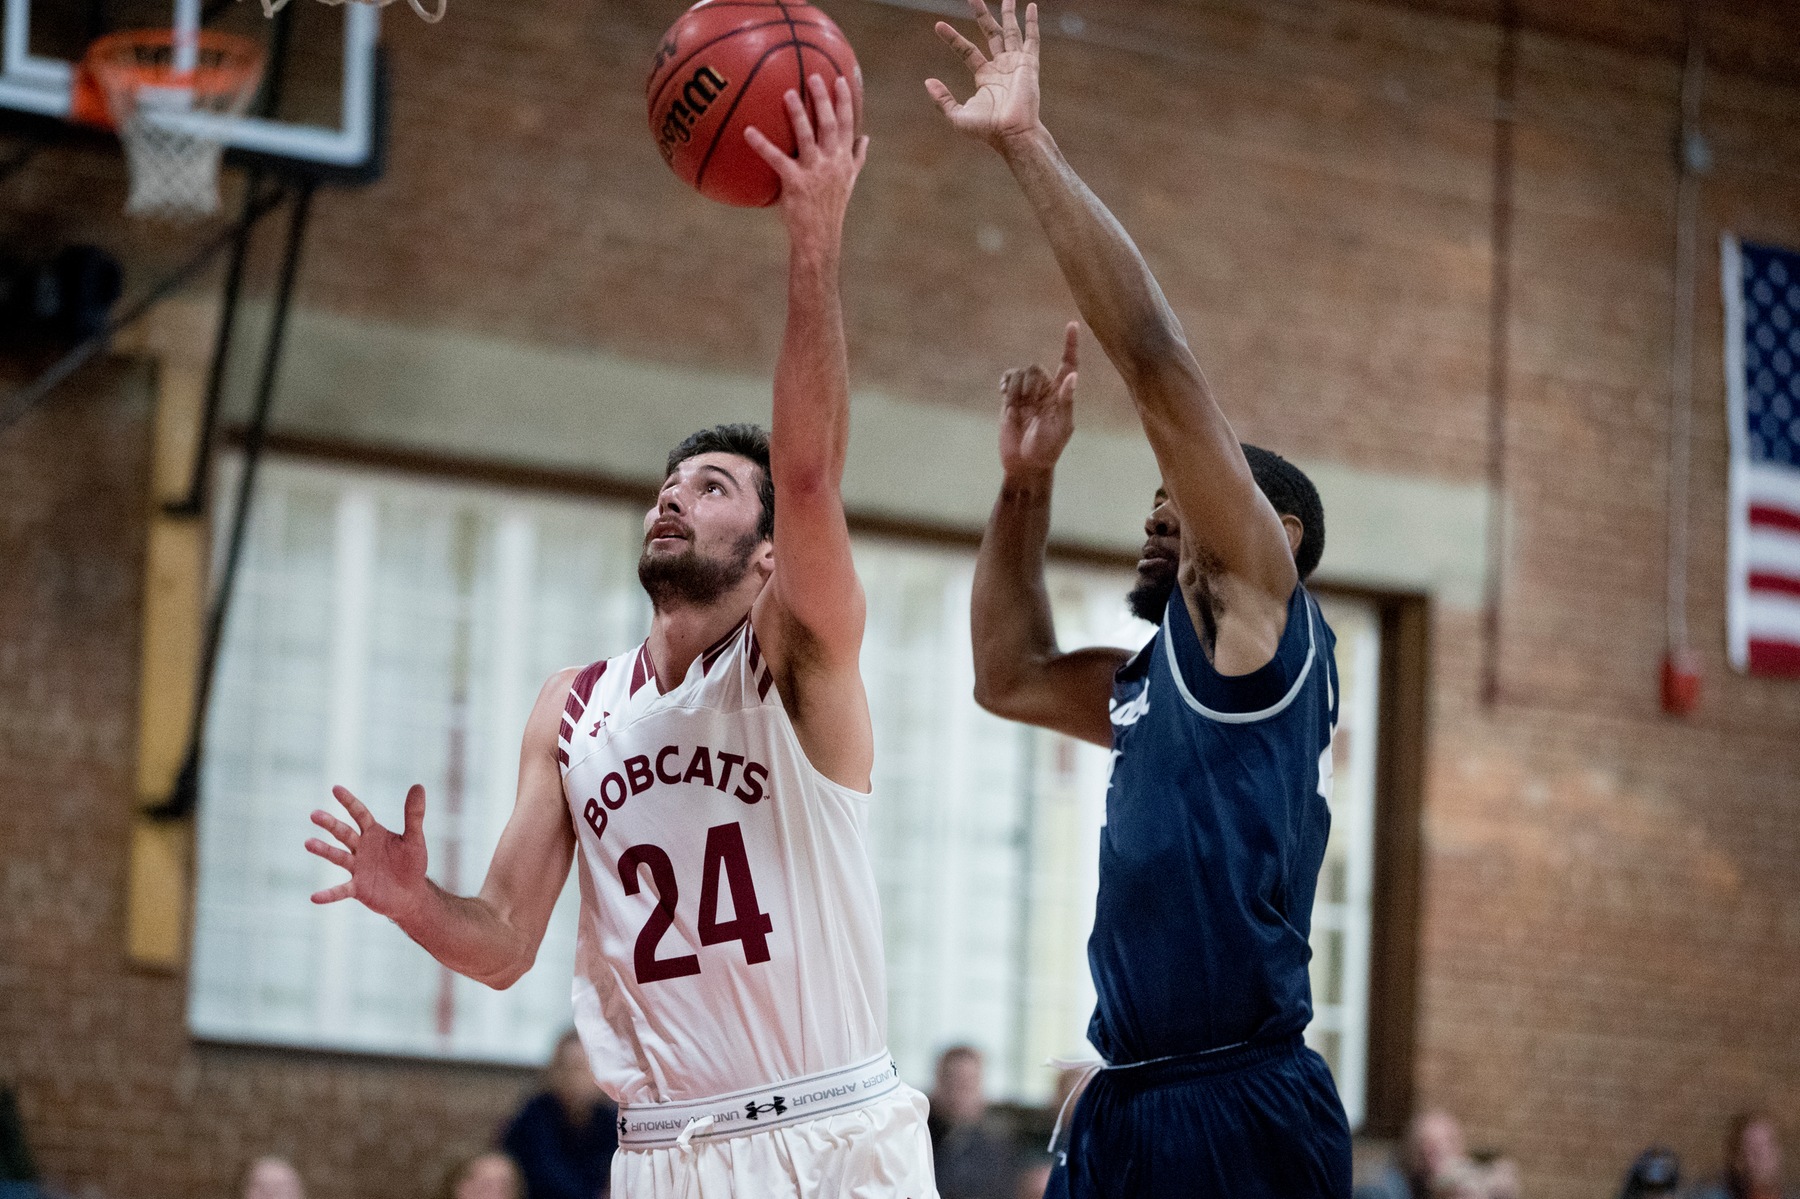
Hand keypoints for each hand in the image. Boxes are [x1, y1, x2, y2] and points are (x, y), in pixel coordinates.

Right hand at [306, 784, 428, 920]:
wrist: (410, 893)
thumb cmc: (411, 863)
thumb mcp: (414, 838)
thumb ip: (414, 814)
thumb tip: (418, 786)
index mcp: (373, 833)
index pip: (359, 813)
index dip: (349, 801)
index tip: (336, 788)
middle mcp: (361, 848)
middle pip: (343, 833)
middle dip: (330, 823)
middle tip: (314, 814)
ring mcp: (357, 868)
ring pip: (338, 856)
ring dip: (324, 850)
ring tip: (308, 843)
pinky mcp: (358, 888)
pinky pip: (341, 891)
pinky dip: (329, 894)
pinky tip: (315, 897)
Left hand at [745, 74, 867, 245]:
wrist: (820, 236)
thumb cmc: (832, 208)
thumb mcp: (850, 181)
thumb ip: (857, 157)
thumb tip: (866, 137)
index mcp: (844, 160)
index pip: (848, 124)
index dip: (845, 101)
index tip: (841, 78)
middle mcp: (833, 162)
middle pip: (830, 124)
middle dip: (824, 99)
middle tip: (814, 76)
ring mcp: (815, 171)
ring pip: (808, 136)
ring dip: (798, 114)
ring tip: (787, 94)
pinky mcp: (795, 182)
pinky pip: (776, 159)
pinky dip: (762, 144)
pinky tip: (748, 131)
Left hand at [925, 0, 1043, 147]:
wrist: (1012, 133)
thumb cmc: (987, 130)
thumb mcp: (958, 116)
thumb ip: (942, 99)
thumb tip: (928, 82)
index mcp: (985, 77)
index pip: (966, 50)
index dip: (952, 38)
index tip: (938, 25)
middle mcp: (1001, 67)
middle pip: (990, 34)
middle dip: (982, 16)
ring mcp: (1016, 64)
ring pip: (1011, 32)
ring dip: (1008, 13)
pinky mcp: (1029, 64)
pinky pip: (1032, 39)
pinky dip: (1032, 23)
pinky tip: (1031, 7)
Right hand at [999, 322, 1077, 476]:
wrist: (1025, 464)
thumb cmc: (1048, 449)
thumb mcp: (1062, 427)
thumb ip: (1067, 401)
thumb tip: (1073, 376)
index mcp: (1062, 394)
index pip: (1068, 363)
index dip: (1070, 344)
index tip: (1072, 324)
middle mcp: (1045, 390)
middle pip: (1036, 368)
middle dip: (1030, 383)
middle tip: (1028, 402)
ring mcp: (1027, 394)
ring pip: (1020, 373)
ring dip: (1016, 387)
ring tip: (1016, 407)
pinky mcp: (1010, 400)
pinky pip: (1007, 380)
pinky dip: (1005, 383)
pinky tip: (1003, 395)